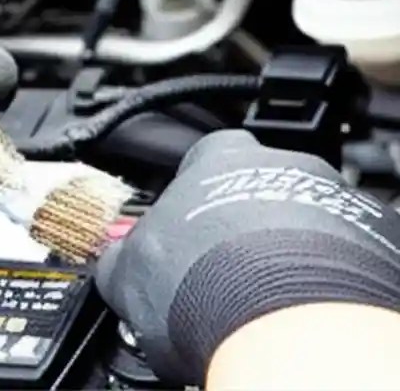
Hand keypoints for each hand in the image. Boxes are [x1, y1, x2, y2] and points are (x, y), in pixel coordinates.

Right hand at [97, 130, 399, 383]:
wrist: (289, 326)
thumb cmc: (209, 286)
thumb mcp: (127, 271)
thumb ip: (118, 254)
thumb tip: (112, 263)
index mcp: (217, 157)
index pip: (200, 158)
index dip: (189, 196)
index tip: (183, 230)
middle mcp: (282, 163)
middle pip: (256, 185)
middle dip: (240, 222)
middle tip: (222, 269)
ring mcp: (335, 197)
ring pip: (304, 217)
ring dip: (286, 247)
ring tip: (264, 297)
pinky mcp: (378, 238)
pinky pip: (348, 251)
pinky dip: (327, 273)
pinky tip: (303, 306)